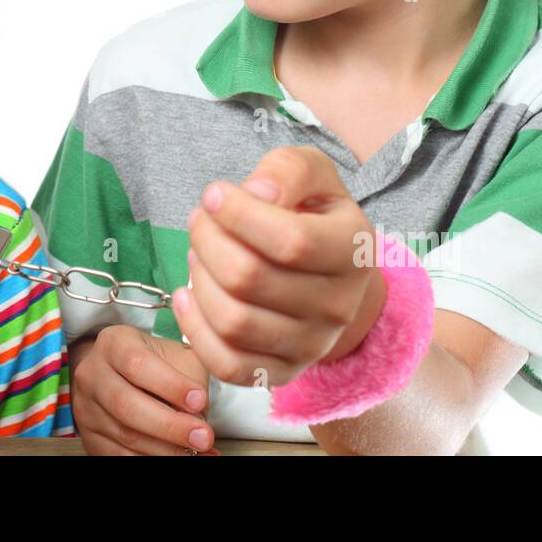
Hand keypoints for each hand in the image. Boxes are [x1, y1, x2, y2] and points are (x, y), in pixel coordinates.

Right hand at [70, 326, 218, 455]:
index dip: (170, 385)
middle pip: (126, 405)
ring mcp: (87, 408)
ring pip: (125, 435)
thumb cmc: (156, 363)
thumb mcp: (175, 356)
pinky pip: (120, 455)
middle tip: (203, 436)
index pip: (137, 363)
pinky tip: (180, 456)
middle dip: (170, 425)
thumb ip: (188, 380)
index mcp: (114, 343)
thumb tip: (198, 419)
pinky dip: (154, 459)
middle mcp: (93, 374)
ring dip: (166, 448)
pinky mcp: (90, 437)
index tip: (200, 399)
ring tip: (198, 450)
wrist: (121, 373)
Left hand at [171, 146, 387, 386]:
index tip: (214, 194)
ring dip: (200, 279)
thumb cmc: (313, 215)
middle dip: (208, 241)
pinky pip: (228, 365)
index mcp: (353, 251)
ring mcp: (312, 344)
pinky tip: (188, 294)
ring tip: (198, 253)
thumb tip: (257, 191)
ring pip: (234, 322)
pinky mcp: (283, 371)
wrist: (331, 274)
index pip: (292, 241)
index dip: (239, 215)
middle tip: (200, 220)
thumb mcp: (313, 175)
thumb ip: (289, 169)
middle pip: (250, 279)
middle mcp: (338, 305)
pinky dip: (195, 329)